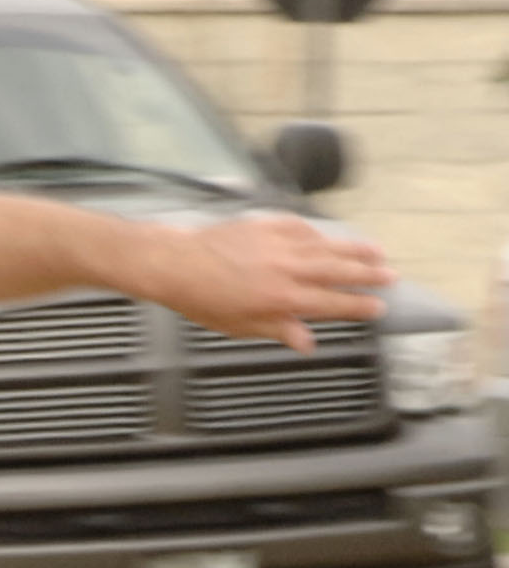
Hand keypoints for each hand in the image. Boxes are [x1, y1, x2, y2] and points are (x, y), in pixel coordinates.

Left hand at [166, 214, 392, 352]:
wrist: (177, 263)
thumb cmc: (202, 299)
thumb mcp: (240, 326)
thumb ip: (279, 330)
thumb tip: (308, 343)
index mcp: (284, 298)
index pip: (333, 303)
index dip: (359, 306)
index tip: (378, 307)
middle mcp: (289, 268)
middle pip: (341, 271)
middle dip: (369, 275)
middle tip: (390, 277)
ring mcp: (281, 243)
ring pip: (329, 245)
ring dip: (356, 250)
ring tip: (377, 253)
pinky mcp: (270, 223)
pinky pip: (305, 228)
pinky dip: (321, 234)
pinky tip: (331, 238)